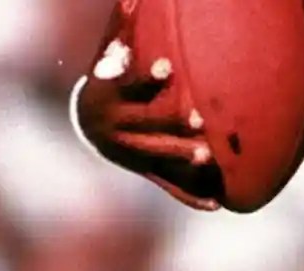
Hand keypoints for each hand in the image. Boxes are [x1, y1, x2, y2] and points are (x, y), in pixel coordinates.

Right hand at [76, 38, 220, 210]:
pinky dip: (191, 196)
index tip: (170, 66)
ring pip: (157, 156)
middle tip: (200, 118)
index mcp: (108, 97)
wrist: (86, 128)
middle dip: (172, 122)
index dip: (148, 78)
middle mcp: (118, 128)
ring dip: (182, 156)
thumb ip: (122, 33)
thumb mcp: (108, 59)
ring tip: (207, 156)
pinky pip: (169, 186)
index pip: (128, 86)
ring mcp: (131, 152)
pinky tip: (216, 204)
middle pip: (146, 125)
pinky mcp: (145, 171)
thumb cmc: (107, 84)